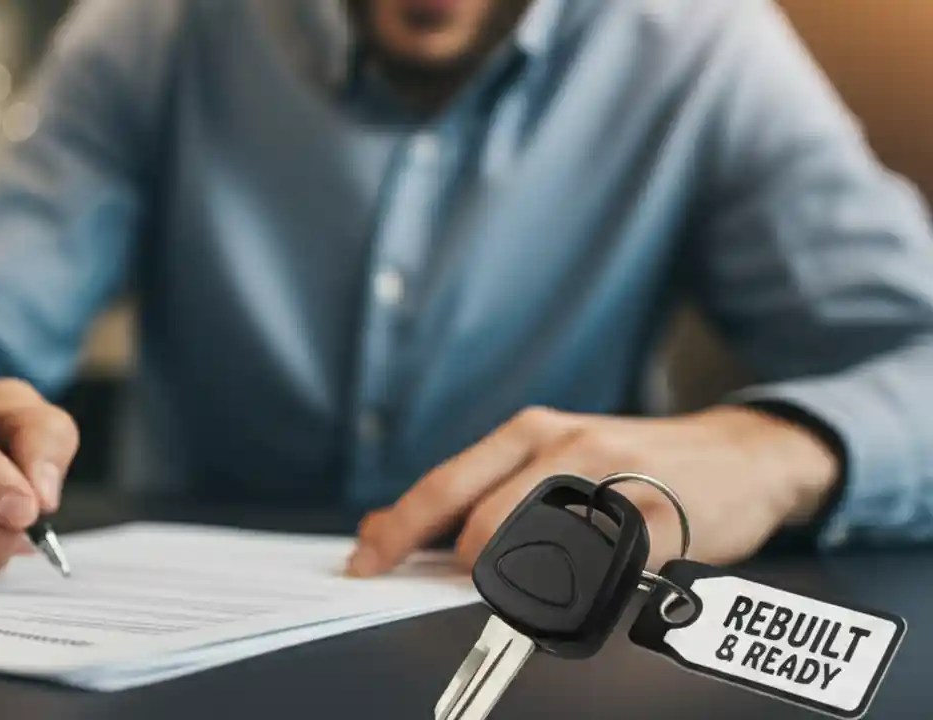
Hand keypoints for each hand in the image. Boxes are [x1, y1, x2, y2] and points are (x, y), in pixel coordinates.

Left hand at [347, 406, 838, 576]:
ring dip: (509, 581)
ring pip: (525, 546)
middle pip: (473, 521)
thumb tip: (410, 533)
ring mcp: (608, 479)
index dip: (395, 530)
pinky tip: (586, 590)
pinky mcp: (653, 517)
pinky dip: (580, 593)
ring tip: (516, 592)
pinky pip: (599, 570)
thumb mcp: (554, 458)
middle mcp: (560, 446)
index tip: (363, 561)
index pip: (442, 485)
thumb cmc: (634, 463)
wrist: (738, 454)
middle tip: (430, 588)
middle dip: (447, 567)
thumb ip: (492, 490)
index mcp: (528, 433)